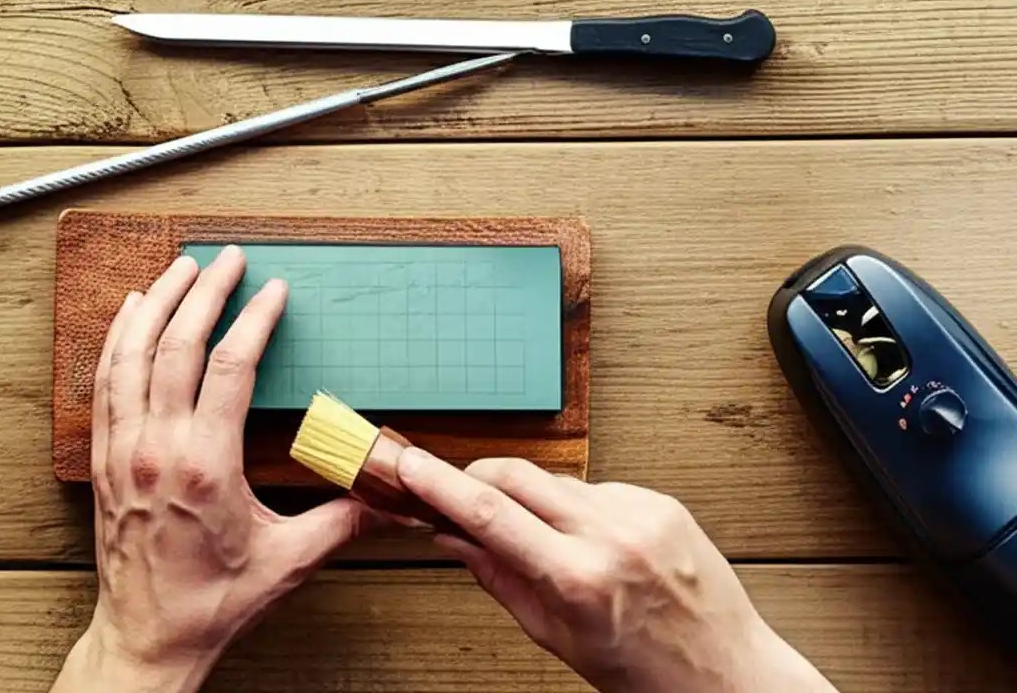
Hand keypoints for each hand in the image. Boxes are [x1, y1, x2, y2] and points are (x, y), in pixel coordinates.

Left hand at [52, 247, 375, 692]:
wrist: (149, 637)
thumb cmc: (213, 602)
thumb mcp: (290, 560)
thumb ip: (345, 519)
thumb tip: (392, 494)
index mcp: (205, 465)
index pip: (231, 366)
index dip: (255, 319)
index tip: (274, 290)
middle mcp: (157, 448)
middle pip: (177, 346)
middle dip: (204, 292)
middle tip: (228, 258)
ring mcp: (123, 451)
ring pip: (132, 354)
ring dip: (156, 303)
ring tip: (180, 267)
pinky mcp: (103, 460)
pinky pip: (105, 382)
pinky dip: (116, 339)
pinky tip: (129, 313)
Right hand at [395, 451, 837, 692]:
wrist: (727, 673)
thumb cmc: (648, 673)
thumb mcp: (556, 637)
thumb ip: (498, 579)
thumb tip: (453, 540)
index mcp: (579, 578)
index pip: (489, 514)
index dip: (439, 483)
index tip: (409, 466)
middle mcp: (612, 535)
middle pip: (517, 475)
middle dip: (475, 476)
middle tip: (452, 491)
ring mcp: (642, 512)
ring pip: (556, 481)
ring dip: (531, 500)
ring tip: (541, 543)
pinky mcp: (661, 501)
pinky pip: (597, 489)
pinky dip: (577, 509)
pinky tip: (588, 542)